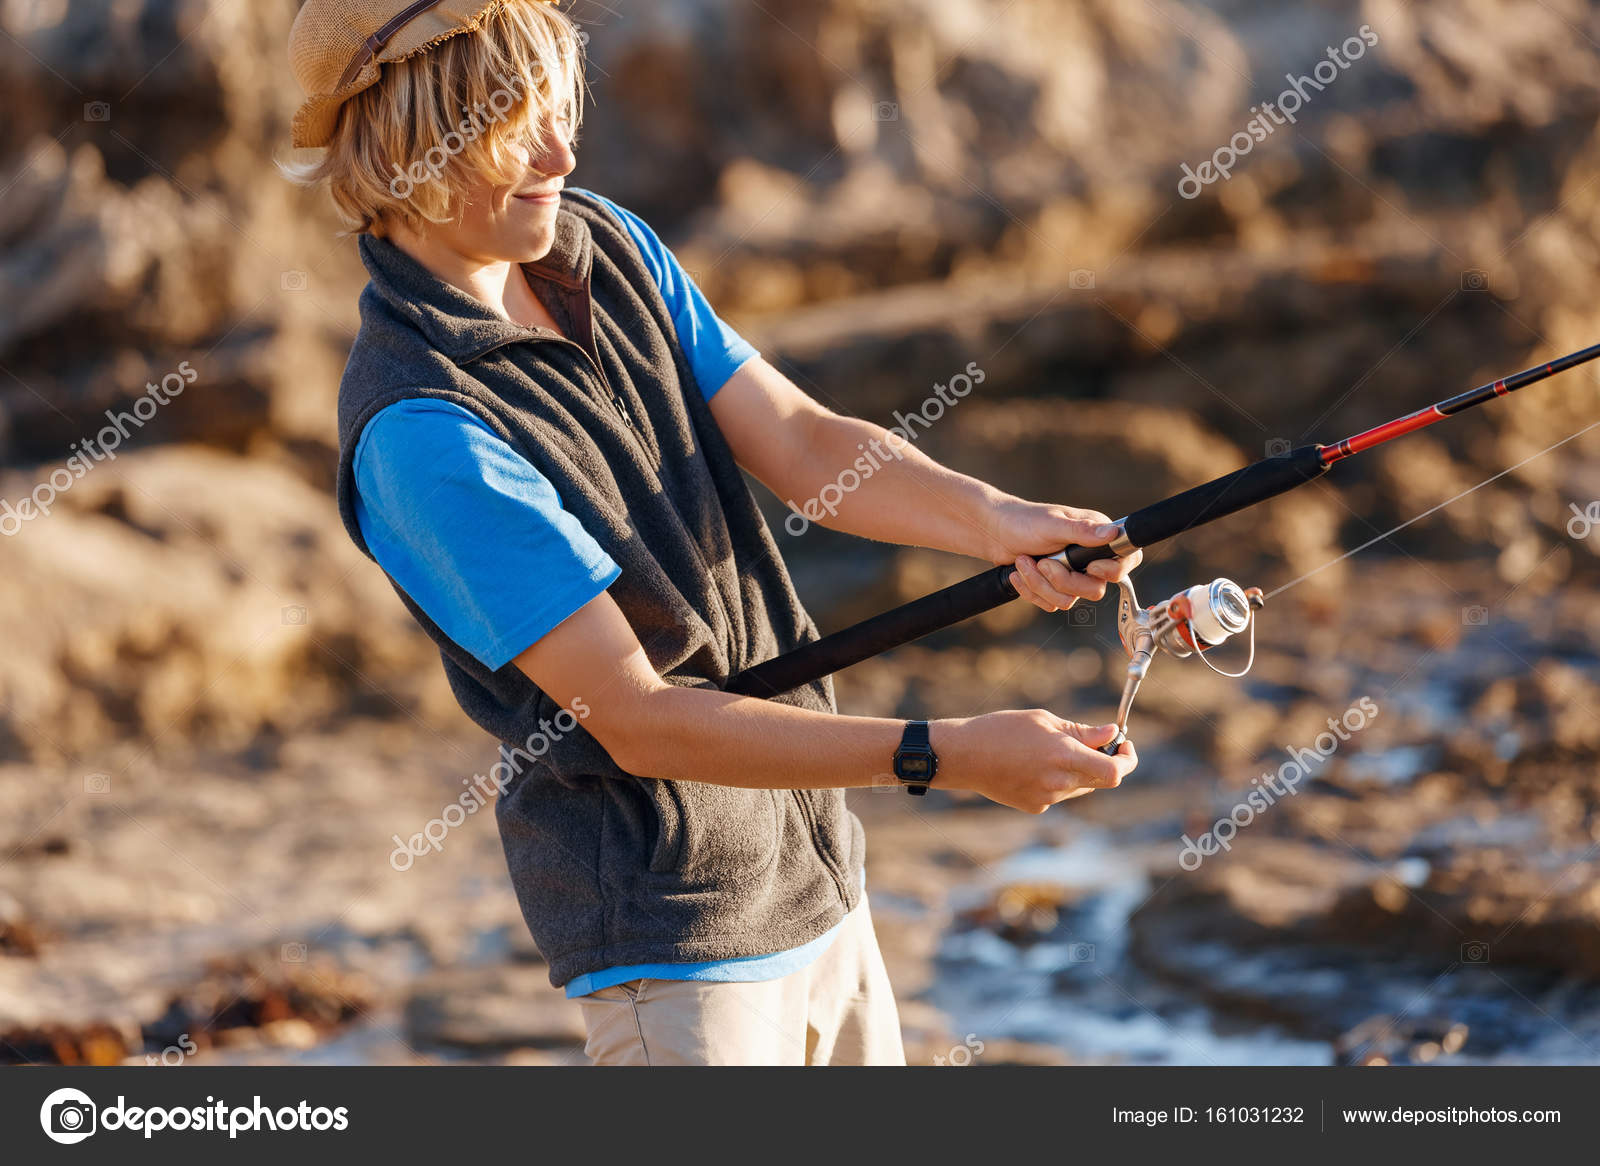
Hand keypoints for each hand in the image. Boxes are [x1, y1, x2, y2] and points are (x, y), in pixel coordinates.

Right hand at [932, 711, 1137, 812]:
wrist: (963, 756)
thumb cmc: (1001, 729)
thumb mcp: (1044, 720)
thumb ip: (1082, 731)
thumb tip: (1112, 733)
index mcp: (1064, 756)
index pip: (1115, 771)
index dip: (1127, 760)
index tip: (1123, 745)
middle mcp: (1059, 782)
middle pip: (1102, 780)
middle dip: (1106, 761)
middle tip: (1095, 741)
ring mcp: (1048, 798)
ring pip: (1081, 786)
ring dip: (1079, 770)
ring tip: (1050, 750)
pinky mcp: (1036, 807)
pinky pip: (1059, 793)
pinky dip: (1057, 779)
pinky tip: (1032, 766)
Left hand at [982, 498, 1143, 612]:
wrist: (993, 533)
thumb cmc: (1023, 521)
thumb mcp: (1053, 524)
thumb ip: (1083, 531)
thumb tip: (1115, 532)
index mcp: (1096, 537)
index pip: (1126, 561)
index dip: (1112, 571)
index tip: (1090, 567)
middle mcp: (1088, 558)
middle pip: (1094, 590)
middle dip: (1062, 580)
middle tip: (1042, 562)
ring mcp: (1071, 575)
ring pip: (1068, 600)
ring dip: (1040, 584)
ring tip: (1023, 562)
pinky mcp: (1054, 588)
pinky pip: (1050, 604)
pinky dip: (1031, 591)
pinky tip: (1018, 573)